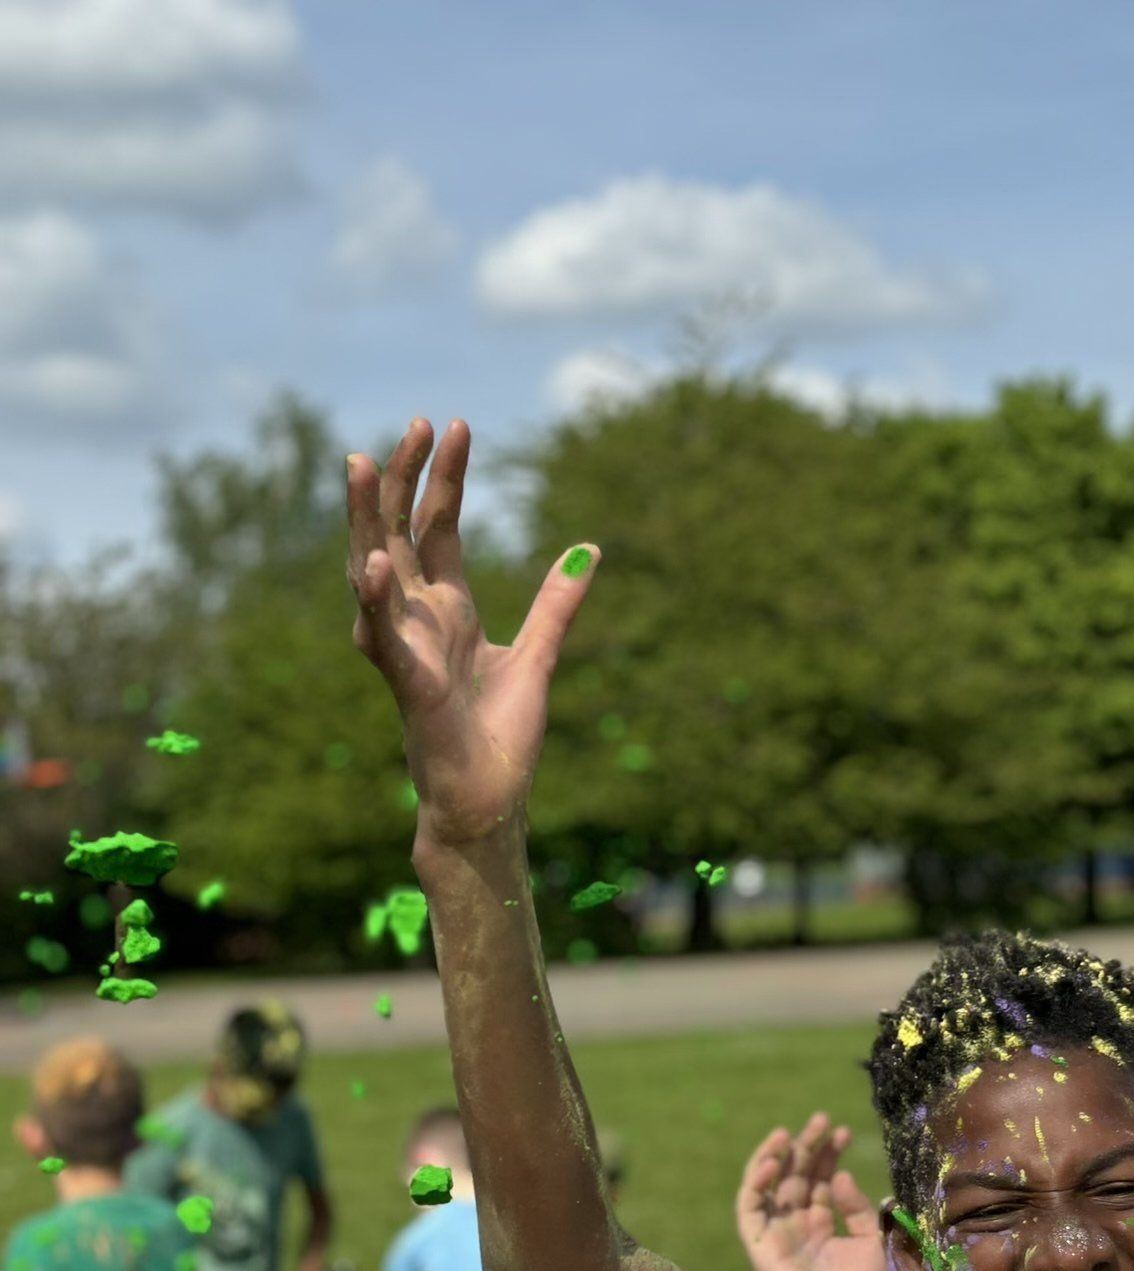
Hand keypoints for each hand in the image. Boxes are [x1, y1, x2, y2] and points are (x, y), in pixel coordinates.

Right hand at [346, 418, 598, 846]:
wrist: (487, 797)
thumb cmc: (500, 736)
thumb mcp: (538, 656)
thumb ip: (557, 604)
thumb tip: (588, 550)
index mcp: (449, 609)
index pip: (438, 527)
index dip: (445, 478)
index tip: (456, 425)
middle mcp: (417, 619)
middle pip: (400, 532)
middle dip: (403, 478)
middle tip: (417, 422)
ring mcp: (404, 645)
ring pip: (372, 568)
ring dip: (364, 518)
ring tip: (358, 462)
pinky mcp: (404, 680)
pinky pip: (381, 633)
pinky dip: (374, 599)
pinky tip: (372, 561)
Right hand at [735, 1114, 888, 1270]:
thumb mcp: (870, 1241)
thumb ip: (856, 1207)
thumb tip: (839, 1175)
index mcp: (821, 1225)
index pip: (819, 1180)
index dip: (828, 1154)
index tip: (842, 1132)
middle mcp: (796, 1226)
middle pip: (796, 1177)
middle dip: (806, 1147)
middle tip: (820, 1120)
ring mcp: (777, 1235)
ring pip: (769, 1187)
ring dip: (775, 1158)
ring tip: (789, 1133)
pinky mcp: (760, 1246)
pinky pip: (749, 1210)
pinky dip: (755, 1184)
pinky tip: (771, 1163)